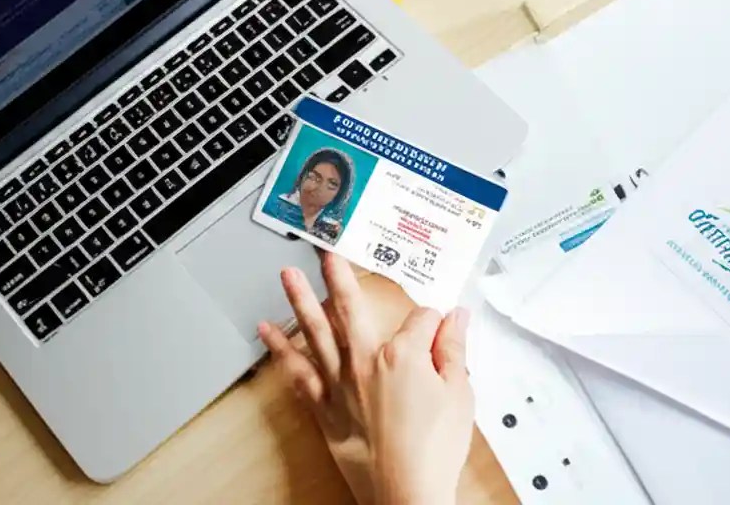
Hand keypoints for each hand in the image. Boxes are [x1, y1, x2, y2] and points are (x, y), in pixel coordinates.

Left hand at [258, 252, 474, 504]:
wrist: (407, 494)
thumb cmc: (434, 451)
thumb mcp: (461, 394)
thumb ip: (455, 350)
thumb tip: (456, 319)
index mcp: (404, 355)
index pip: (421, 321)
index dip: (436, 323)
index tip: (444, 331)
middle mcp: (367, 363)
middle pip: (352, 309)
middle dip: (340, 275)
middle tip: (326, 249)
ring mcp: (342, 386)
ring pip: (317, 333)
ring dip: (301, 301)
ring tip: (288, 275)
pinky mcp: (326, 410)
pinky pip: (298, 374)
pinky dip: (281, 352)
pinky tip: (269, 332)